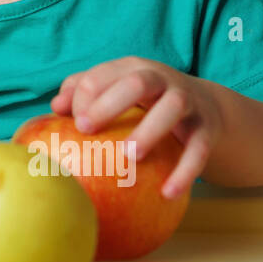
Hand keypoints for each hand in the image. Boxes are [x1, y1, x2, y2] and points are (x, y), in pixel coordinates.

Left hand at [49, 56, 223, 198]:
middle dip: (109, 104)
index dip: (83, 98)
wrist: (206, 107)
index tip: (74, 125)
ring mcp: (187, 101)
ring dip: (150, 130)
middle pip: (137, 83)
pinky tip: (168, 193)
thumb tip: (55, 107)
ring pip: (172, 108)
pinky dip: (186, 170)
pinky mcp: (207, 128)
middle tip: (85, 129)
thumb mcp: (116, 88)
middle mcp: (161, 79)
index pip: (101, 75)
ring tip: (130, 156)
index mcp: (132, 68)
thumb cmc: (144, 101)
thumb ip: (83, 91)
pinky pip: (199, 148)